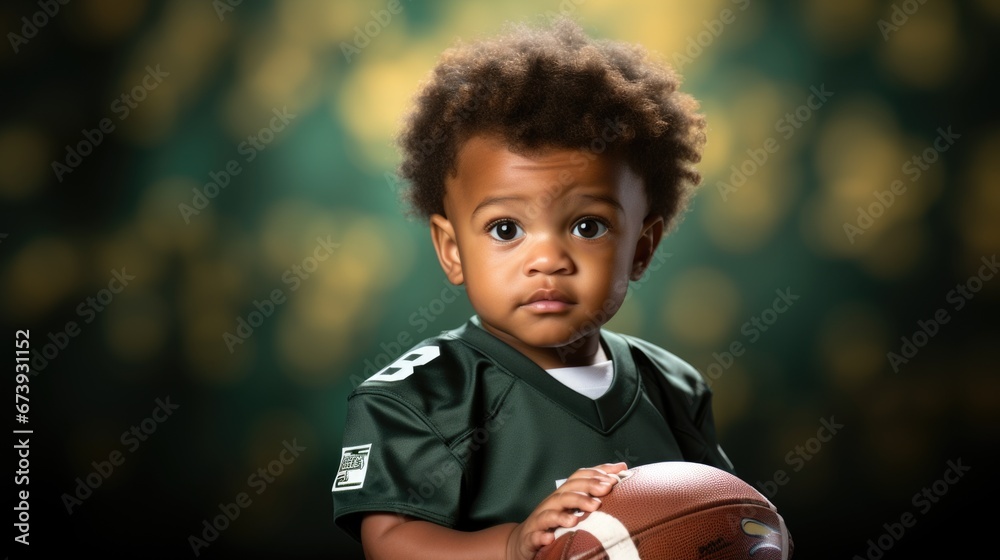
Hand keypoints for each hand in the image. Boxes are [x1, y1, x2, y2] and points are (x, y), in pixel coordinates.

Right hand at [505, 462, 627, 559]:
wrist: (523, 540)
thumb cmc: (553, 521)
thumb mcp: (573, 506)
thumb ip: (593, 492)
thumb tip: (620, 472)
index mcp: (563, 494)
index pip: (579, 477)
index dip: (596, 474)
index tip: (616, 477)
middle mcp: (552, 503)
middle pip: (568, 490)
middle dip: (587, 487)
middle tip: (606, 489)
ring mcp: (540, 519)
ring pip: (550, 511)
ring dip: (564, 513)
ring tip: (580, 516)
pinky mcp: (530, 537)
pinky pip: (534, 535)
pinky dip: (541, 536)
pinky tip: (549, 537)